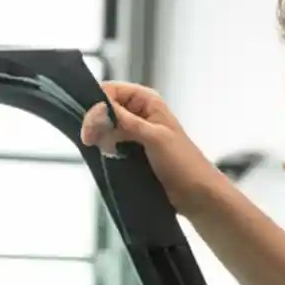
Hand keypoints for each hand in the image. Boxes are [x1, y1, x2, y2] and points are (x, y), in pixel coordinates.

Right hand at [80, 82, 227, 216]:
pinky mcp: (131, 150)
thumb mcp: (154, 137)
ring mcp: (134, 132)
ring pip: (105, 127)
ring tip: (104, 150)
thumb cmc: (183, 163)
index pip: (111, 90)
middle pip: (104, 108)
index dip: (97, 104)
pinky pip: (109, 143)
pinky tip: (106, 156)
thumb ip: (125, 122)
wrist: (195, 193)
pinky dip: (104, 148)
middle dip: (95, 122)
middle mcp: (139, 112)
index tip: (90, 124)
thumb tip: (97, 110)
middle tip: (90, 140)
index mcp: (147, 101)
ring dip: (99, 137)